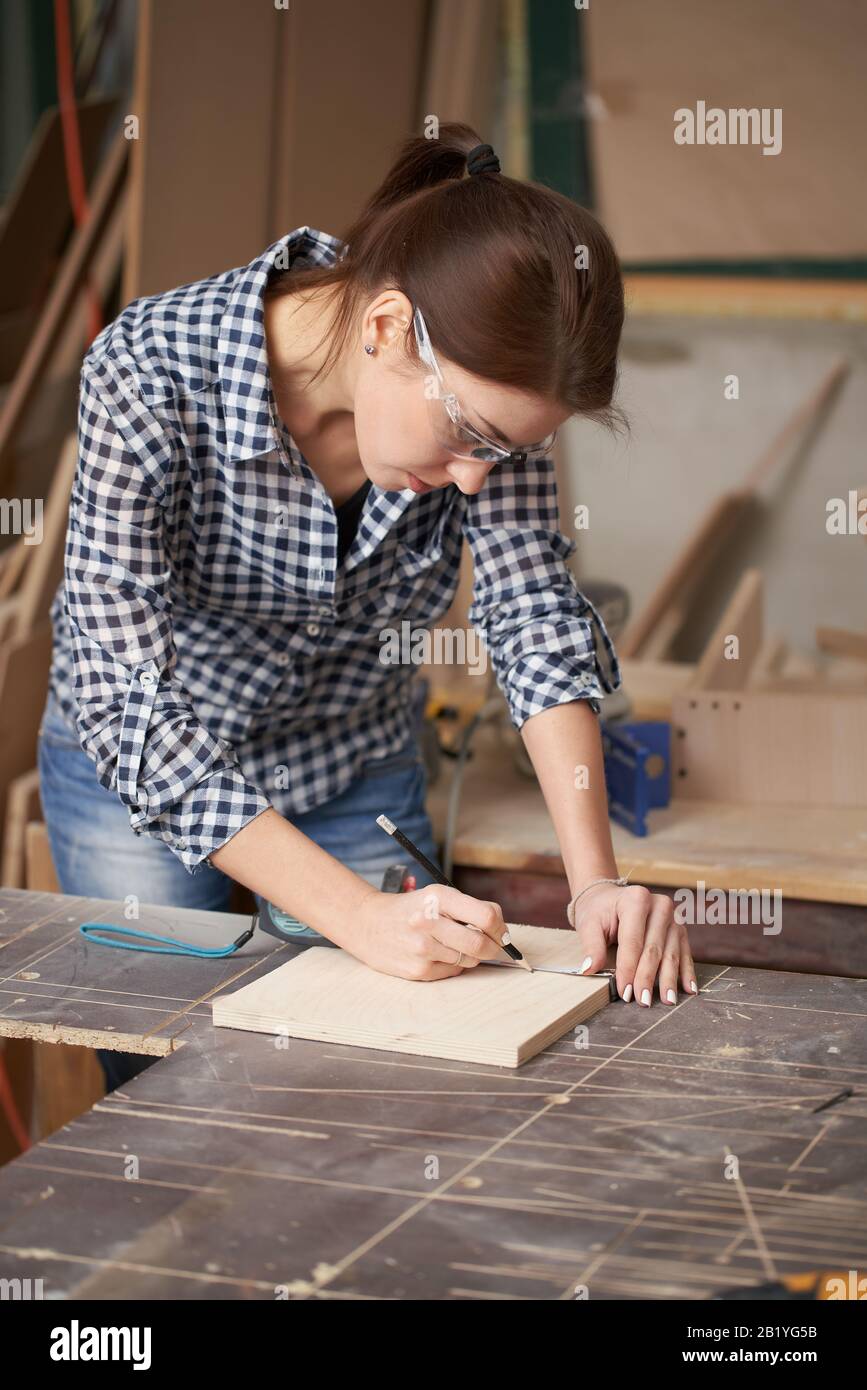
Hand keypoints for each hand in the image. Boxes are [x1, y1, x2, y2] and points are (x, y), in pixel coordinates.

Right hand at [355, 884, 508, 980]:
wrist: (368, 924)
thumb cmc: (410, 909)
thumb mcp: (437, 896)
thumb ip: (470, 908)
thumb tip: (503, 932)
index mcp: (438, 897)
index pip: (486, 917)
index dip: (501, 929)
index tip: (502, 934)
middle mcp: (429, 922)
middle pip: (480, 943)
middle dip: (492, 948)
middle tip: (491, 946)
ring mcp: (422, 949)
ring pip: (469, 960)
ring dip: (469, 955)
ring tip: (451, 944)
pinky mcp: (417, 970)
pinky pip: (452, 971)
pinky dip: (452, 964)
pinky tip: (436, 954)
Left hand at [570, 882, 696, 1004]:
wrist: (610, 898)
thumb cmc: (599, 911)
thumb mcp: (589, 924)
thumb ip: (591, 946)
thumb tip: (589, 969)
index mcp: (636, 899)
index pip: (633, 941)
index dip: (628, 969)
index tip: (625, 992)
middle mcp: (659, 905)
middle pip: (654, 949)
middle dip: (647, 978)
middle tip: (644, 1001)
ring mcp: (673, 917)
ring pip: (671, 954)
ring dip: (668, 980)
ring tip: (667, 1000)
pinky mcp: (679, 928)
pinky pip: (684, 953)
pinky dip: (686, 972)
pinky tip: (689, 989)